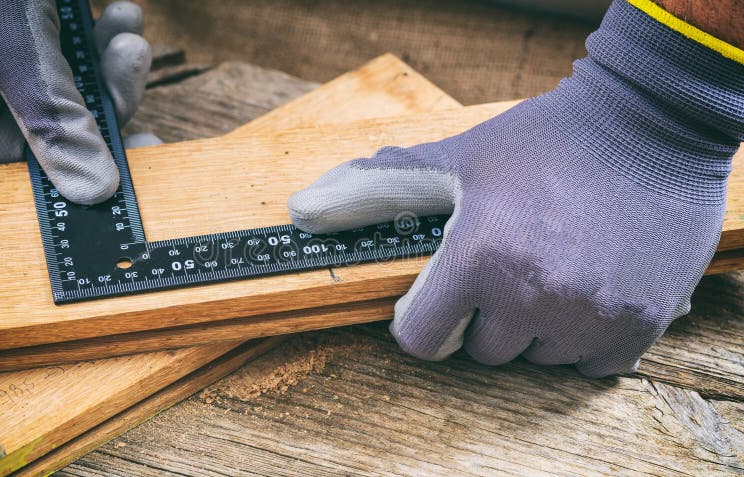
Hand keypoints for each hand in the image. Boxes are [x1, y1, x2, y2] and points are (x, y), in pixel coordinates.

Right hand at [0, 1, 151, 203]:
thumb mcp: (16, 51)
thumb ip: (54, 120)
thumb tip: (95, 191)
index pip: (51, 160)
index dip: (104, 153)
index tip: (151, 145)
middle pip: (69, 118)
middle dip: (109, 85)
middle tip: (134, 55)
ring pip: (72, 80)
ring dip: (106, 52)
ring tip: (126, 19)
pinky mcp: (15, 38)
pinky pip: (65, 48)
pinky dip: (92, 32)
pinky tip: (116, 11)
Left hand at [288, 0, 743, 376]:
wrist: (646, 124)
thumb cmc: (542, 141)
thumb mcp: (456, 158)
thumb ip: (377, 189)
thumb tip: (302, 210)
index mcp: (478, 256)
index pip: (421, 339)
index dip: (423, 318)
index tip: (440, 297)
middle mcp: (533, 295)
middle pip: (481, 352)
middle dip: (483, 316)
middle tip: (506, 266)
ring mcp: (589, 314)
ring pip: (536, 358)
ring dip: (535, 326)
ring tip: (551, 268)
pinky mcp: (638, 323)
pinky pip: (589, 365)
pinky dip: (583, 336)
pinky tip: (586, 287)